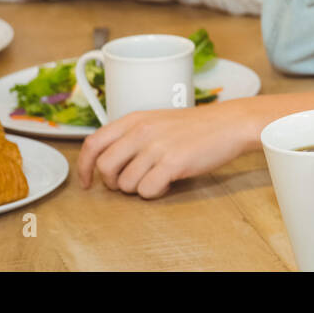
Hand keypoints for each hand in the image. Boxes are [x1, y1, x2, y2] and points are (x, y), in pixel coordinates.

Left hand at [77, 99, 258, 197]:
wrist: (229, 123)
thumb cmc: (196, 125)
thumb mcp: (157, 120)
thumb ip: (132, 134)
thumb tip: (109, 160)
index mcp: (135, 119)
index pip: (93, 143)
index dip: (84, 166)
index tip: (87, 181)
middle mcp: (142, 131)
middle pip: (105, 168)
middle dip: (113, 183)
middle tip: (129, 182)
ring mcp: (157, 147)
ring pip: (126, 184)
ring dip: (139, 188)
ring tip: (157, 178)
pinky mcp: (173, 163)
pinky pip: (148, 191)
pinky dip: (155, 193)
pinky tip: (168, 182)